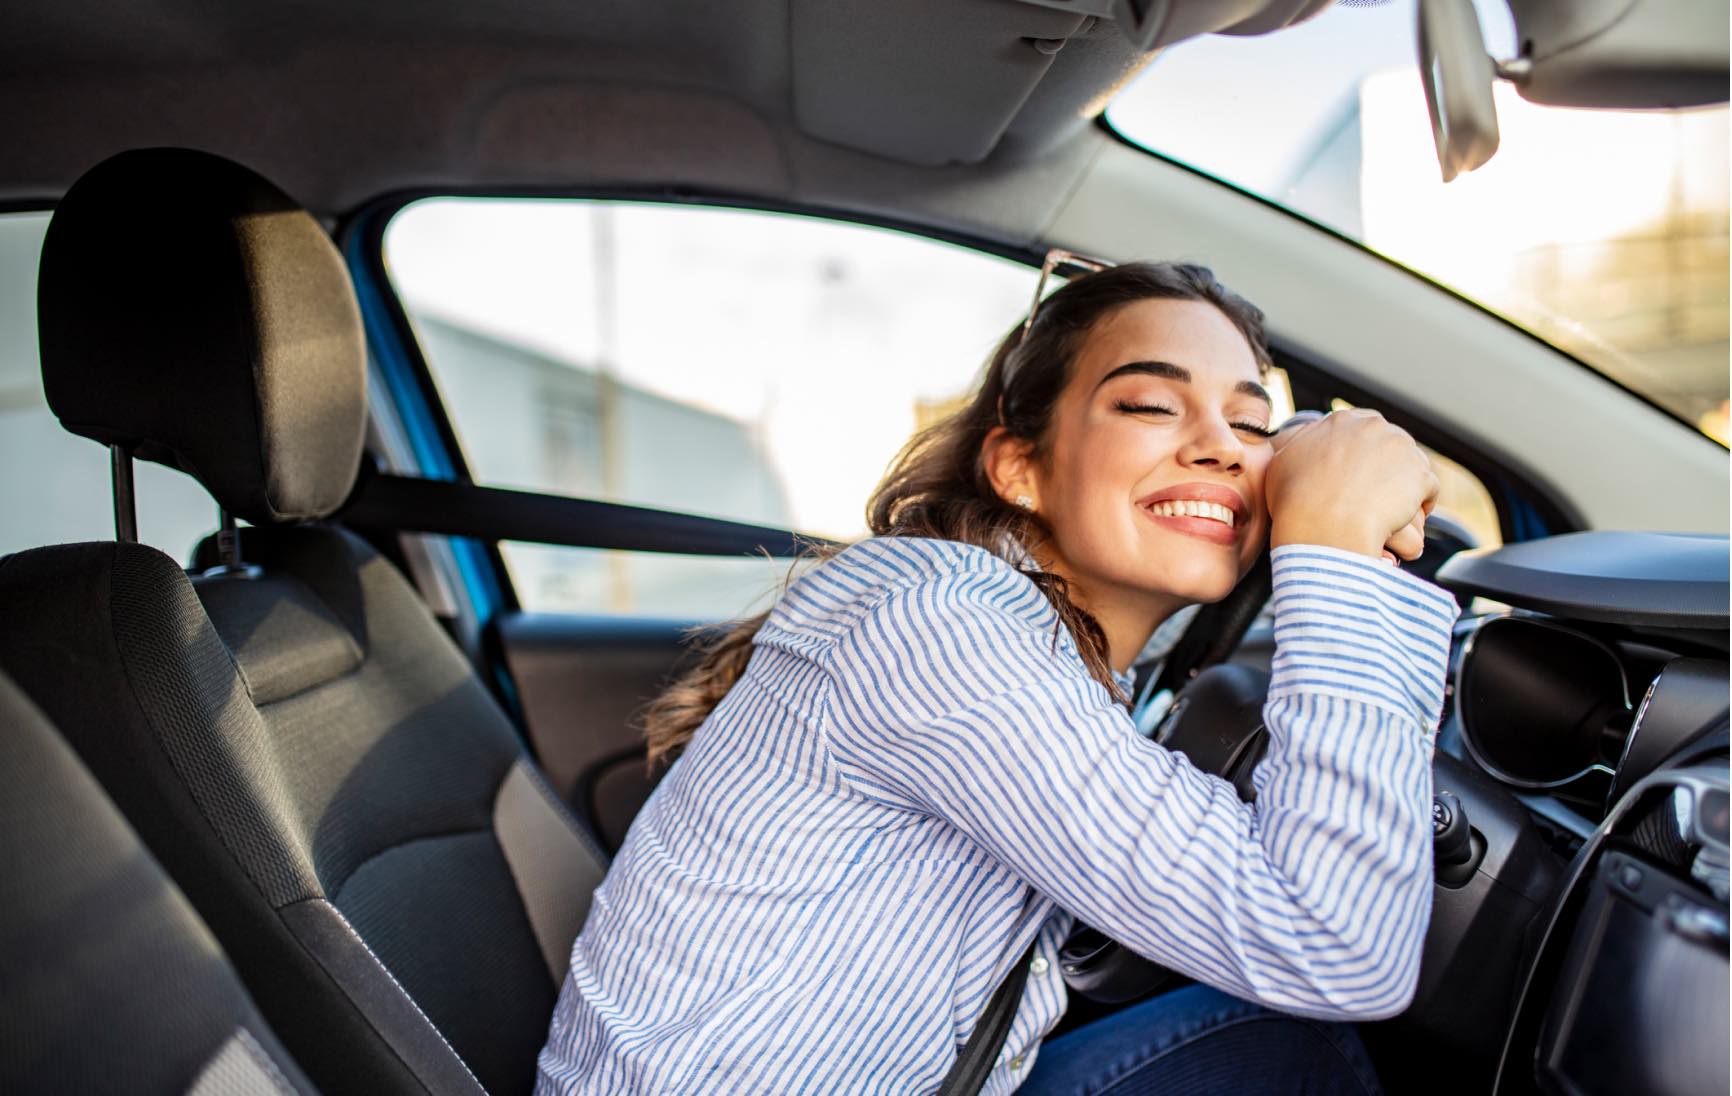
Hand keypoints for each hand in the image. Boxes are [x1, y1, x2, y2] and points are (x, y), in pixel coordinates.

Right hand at [1265, 410, 1437, 562]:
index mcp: (1342, 420)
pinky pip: (1428, 490)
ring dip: (1403, 485)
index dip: (1362, 452)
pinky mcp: (1420, 475)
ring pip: (1411, 465)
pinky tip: (1404, 519)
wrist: (1323, 524)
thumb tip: (1300, 441)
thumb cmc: (1295, 500)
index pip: (1363, 427)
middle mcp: (1375, 426)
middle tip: (1374, 494)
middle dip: (1386, 466)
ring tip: (1390, 510)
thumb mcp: (1281, 462)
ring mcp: (1401, 448)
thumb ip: (1299, 445)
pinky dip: (1420, 505)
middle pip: (1391, 443)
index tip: (1357, 472)